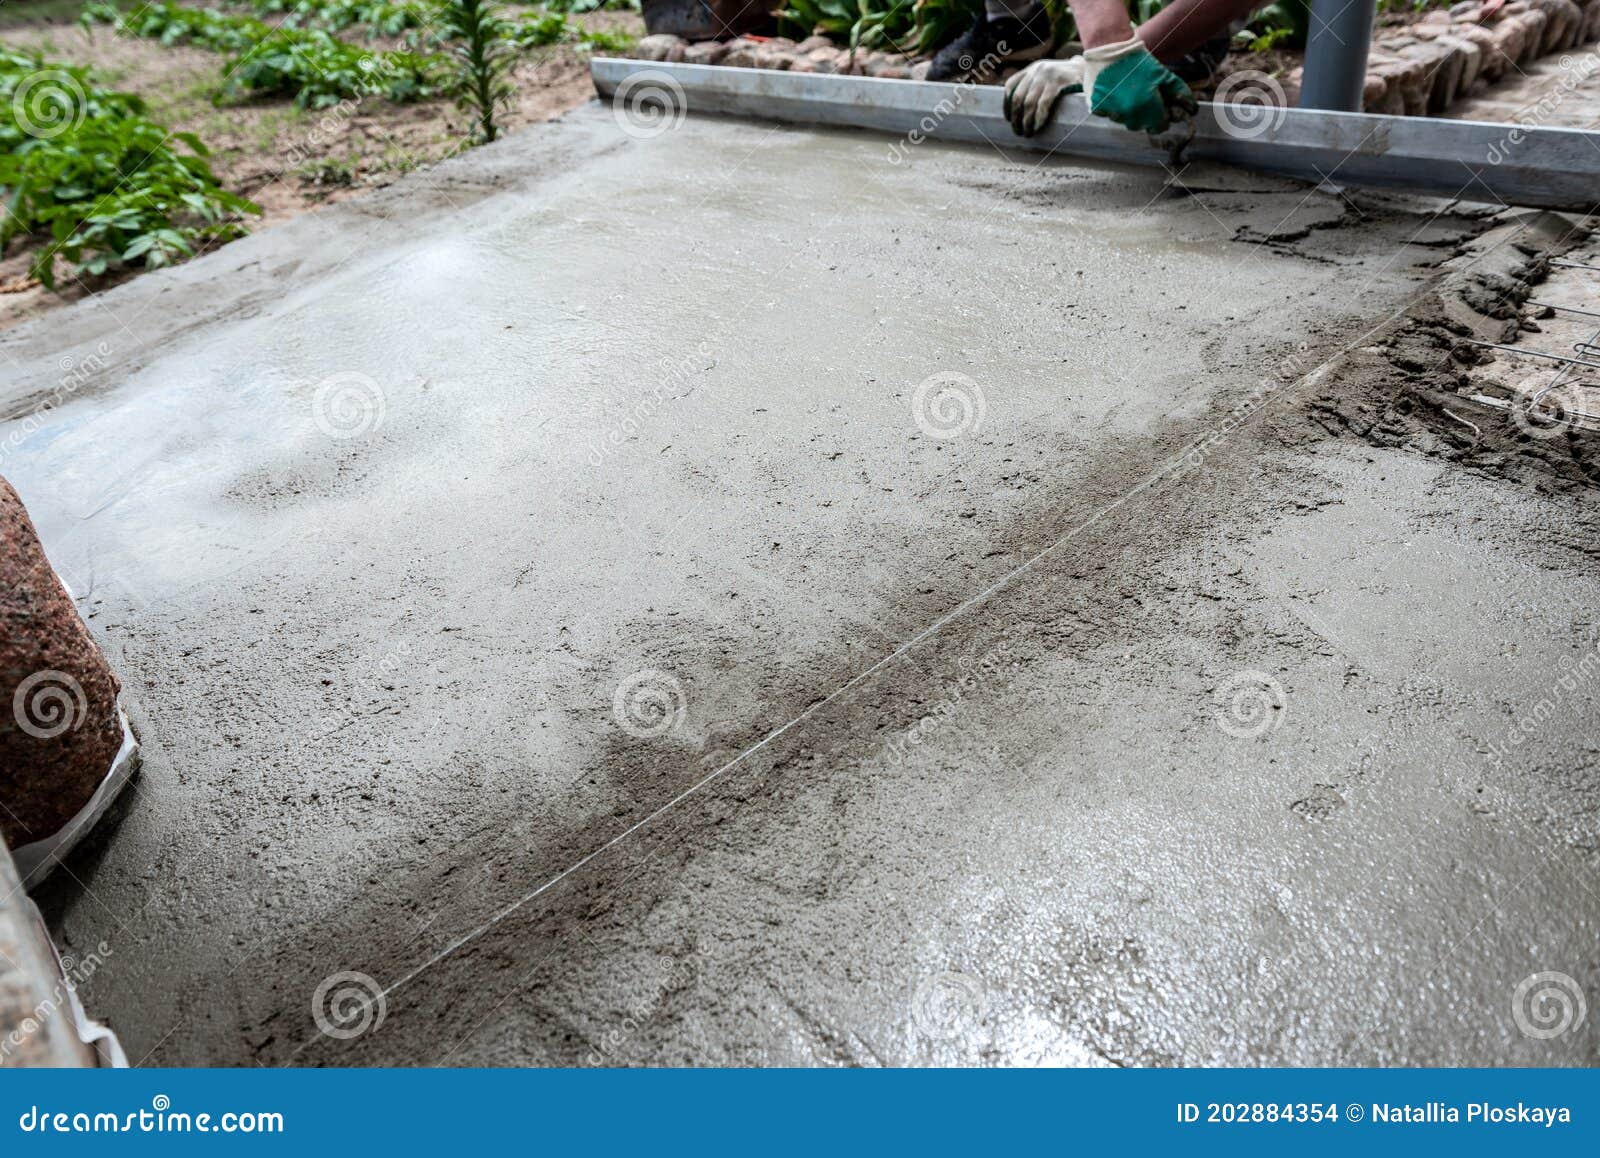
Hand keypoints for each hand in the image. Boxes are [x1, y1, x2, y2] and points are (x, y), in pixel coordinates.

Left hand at [1003, 57, 1085, 136]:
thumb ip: (1037, 87)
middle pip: (1018, 97)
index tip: (1009, 119)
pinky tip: (1038, 127)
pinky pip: (1044, 103)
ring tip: (1027, 133)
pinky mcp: (1059, 81)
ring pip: (1029, 102)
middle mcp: (1037, 69)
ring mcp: (1048, 74)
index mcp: (1033, 69)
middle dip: (1016, 117)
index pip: (1011, 85)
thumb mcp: (1049, 77)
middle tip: (1018, 132)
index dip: (1006, 104)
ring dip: (1026, 121)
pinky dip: (1039, 117)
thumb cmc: (1070, 79)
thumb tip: (1021, 111)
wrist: (1093, 69)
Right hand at [1082, 37, 1196, 133]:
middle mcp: (1128, 114)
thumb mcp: (1162, 73)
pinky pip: (1108, 115)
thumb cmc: (1137, 61)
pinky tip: (1115, 92)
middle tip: (1145, 99)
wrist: (1108, 49)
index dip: (1163, 118)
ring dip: (1128, 112)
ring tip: (1128, 92)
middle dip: (1146, 116)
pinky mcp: (1097, 108)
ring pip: (1124, 121)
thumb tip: (1192, 109)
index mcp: (1146, 107)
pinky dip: (1112, 107)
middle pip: (1141, 126)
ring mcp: (1111, 112)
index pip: (1159, 127)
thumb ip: (1178, 91)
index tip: (1162, 110)